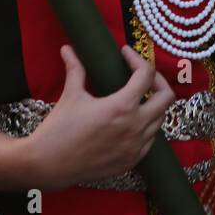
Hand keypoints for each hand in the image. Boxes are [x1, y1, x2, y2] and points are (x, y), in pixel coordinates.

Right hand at [25, 45, 173, 189]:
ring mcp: (136, 146)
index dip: (138, 59)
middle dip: (158, 81)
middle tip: (141, 75)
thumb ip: (75, 69)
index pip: (146, 74)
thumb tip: (68, 49)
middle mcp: (136, 126)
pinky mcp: (131, 160)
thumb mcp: (70, 95)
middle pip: (167, 97)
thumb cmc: (58, 129)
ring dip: (153, 105)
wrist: (47, 166)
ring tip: (136, 97)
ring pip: (160, 119)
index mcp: (122, 106)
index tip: (125, 54)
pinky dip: (146, 126)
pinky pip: (150, 139)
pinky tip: (131, 121)